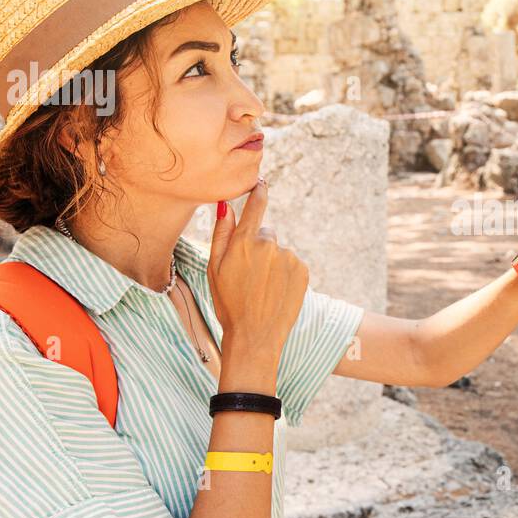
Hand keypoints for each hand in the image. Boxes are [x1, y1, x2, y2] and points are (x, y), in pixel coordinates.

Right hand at [207, 178, 308, 361]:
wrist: (255, 335)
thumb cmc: (228, 303)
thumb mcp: (215, 269)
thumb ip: (222, 234)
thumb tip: (226, 206)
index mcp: (244, 242)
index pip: (255, 206)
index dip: (258, 192)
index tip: (261, 182)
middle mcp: (269, 245)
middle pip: (266, 234)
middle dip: (258, 247)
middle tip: (249, 275)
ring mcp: (288, 257)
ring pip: (279, 252)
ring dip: (272, 263)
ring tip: (262, 288)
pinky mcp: (303, 270)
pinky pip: (292, 264)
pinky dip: (285, 274)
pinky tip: (275, 291)